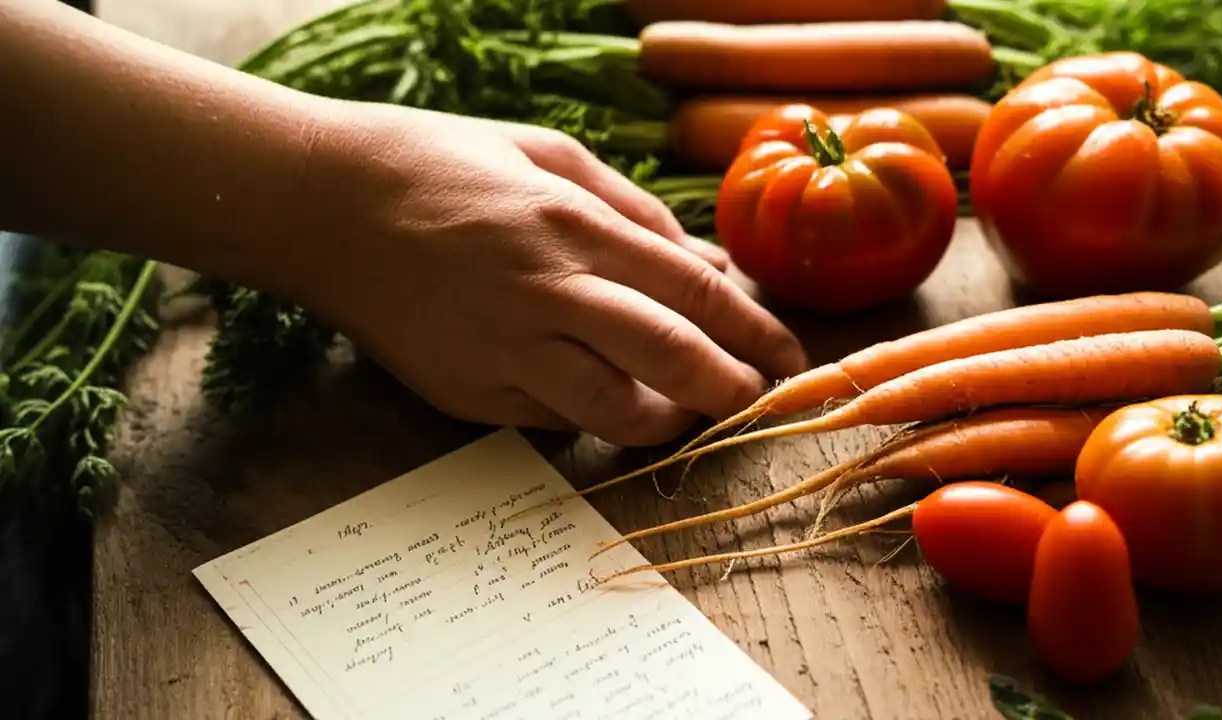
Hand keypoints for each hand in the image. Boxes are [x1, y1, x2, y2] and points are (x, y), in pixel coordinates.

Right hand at [296, 104, 807, 445]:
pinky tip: (604, 402)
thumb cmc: (442, 164)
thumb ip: (633, 211)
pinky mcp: (465, 392)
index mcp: (571, 224)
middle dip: (729, 387)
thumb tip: (703, 264)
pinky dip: (590, 419)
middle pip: (669, 357)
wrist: (325, 204)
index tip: (786, 357)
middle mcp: (544, 290)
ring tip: (684, 413)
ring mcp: (501, 349)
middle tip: (752, 399)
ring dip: (667, 421)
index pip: (692, 291)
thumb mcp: (547, 155)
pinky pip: (549, 421)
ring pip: (613, 410)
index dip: (752, 331)